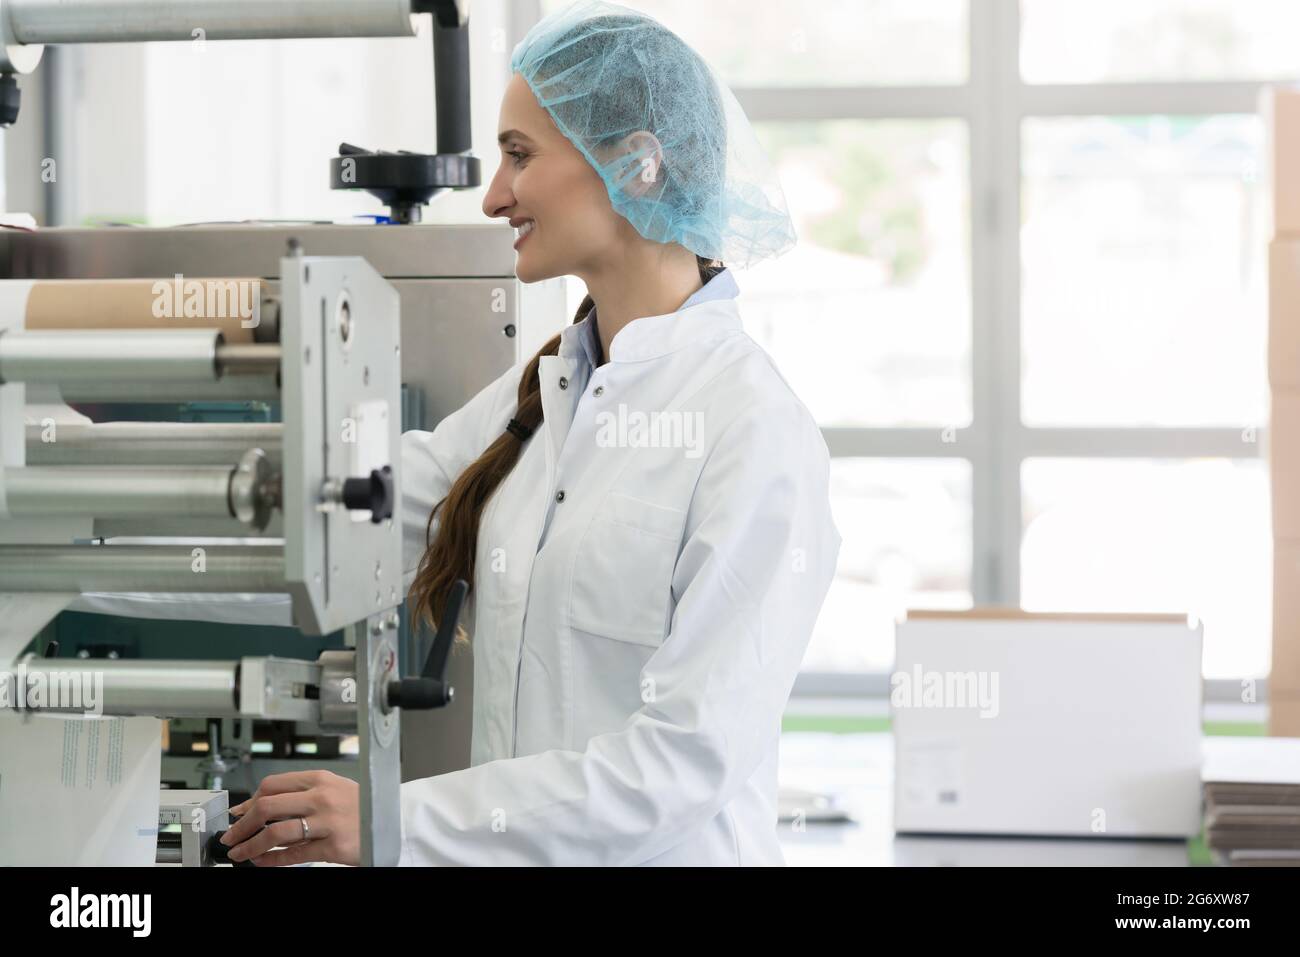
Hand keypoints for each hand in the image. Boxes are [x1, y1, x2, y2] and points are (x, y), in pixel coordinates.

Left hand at [220, 770, 359, 865]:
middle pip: (267, 807)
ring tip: (241, 853)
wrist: (392, 822)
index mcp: (319, 779)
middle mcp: (321, 797)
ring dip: (250, 846)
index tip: (237, 814)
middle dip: (242, 825)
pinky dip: (272, 861)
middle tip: (231, 837)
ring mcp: (326, 822)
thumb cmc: (360, 806)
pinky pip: (293, 855)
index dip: (248, 802)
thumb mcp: (332, 790)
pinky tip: (263, 862)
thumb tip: (258, 806)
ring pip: (275, 833)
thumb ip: (299, 795)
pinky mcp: (332, 846)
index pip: (271, 785)